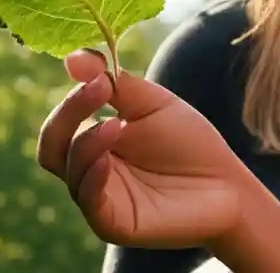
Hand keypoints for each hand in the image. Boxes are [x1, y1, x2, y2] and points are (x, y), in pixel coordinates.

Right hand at [37, 50, 248, 250]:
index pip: (61, 124)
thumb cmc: (188, 143)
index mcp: (94, 143)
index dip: (72, 100)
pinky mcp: (114, 223)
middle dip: (68, 114)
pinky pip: (89, 200)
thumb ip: (113, 82)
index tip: (97, 75)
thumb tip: (72, 57)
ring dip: (86, 142)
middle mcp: (90, 171)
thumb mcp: (150, 103)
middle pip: (52, 147)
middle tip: (98, 90)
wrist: (227, 185)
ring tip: (116, 125)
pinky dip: (91, 177)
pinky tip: (106, 158)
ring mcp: (100, 199)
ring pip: (69, 171)